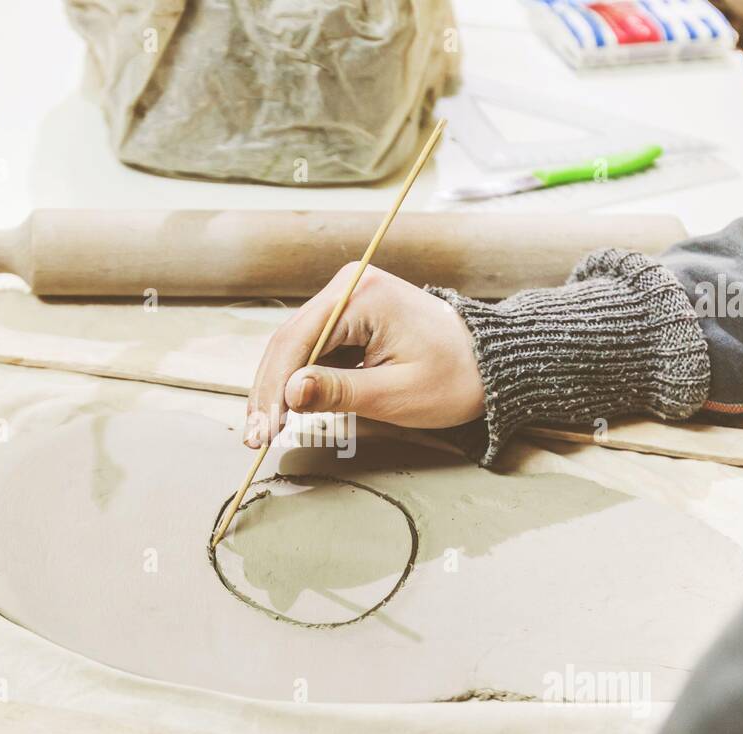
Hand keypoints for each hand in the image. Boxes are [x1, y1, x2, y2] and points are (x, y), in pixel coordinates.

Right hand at [244, 263, 485, 447]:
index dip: (274, 389)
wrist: (486, 363)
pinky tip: (288, 411)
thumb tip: (289, 393)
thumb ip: (339, 392)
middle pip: (289, 342)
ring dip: (280, 388)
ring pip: (296, 347)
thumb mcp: (395, 394)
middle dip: (270, 392)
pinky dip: (300, 381)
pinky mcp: (349, 316)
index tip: (262, 430)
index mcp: (361, 295)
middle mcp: (348, 286)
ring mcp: (347, 299)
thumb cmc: (452, 377)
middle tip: (255, 436)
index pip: (298, 342)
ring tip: (266, 429)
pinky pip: (314, 348)